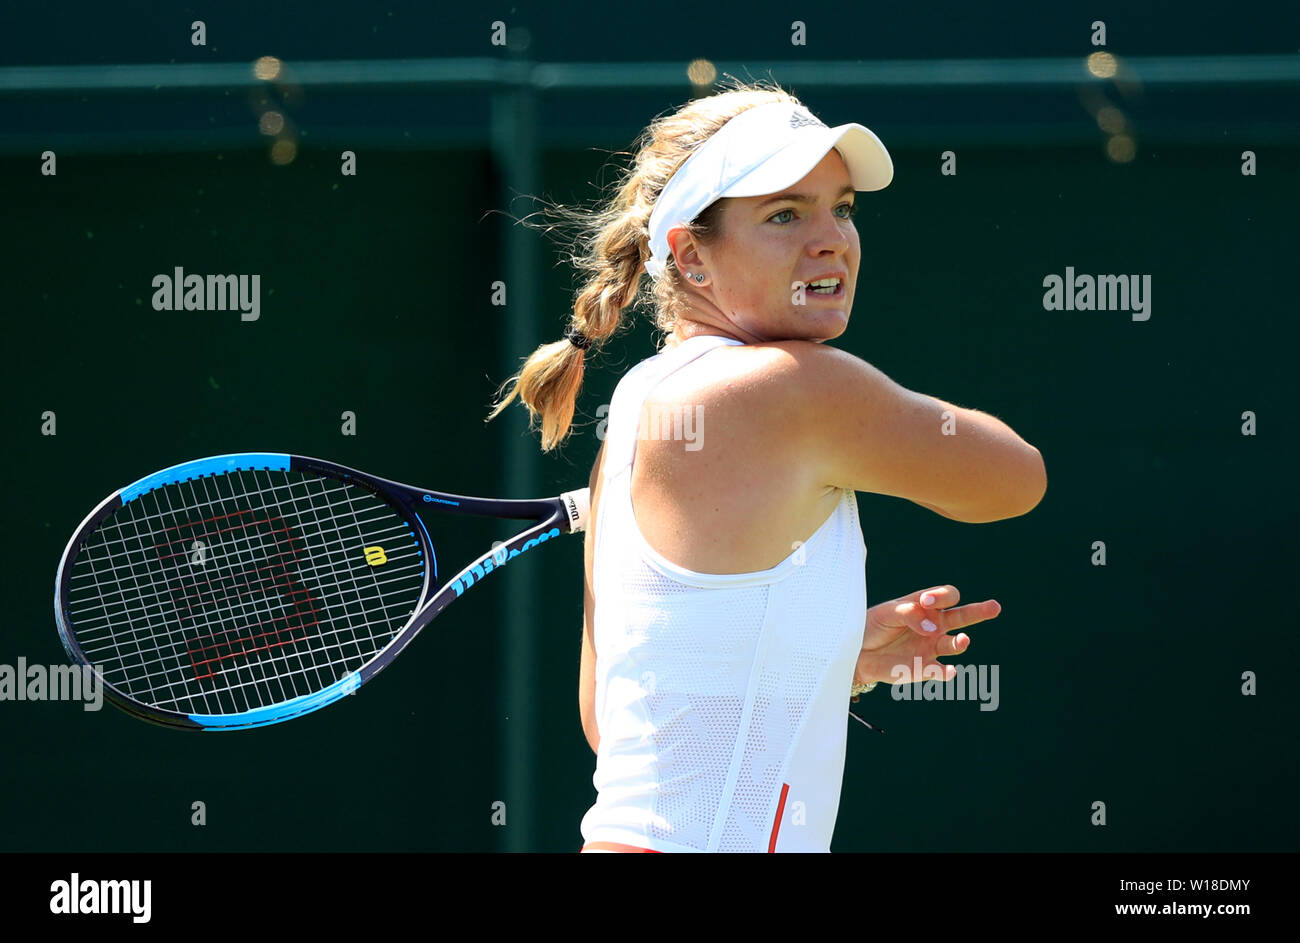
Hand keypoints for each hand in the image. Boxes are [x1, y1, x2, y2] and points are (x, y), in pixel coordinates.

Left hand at [854, 585, 1000, 686]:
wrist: (856, 651)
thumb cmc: (872, 626)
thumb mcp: (886, 612)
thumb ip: (909, 613)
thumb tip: (933, 627)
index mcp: (925, 607)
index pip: (946, 596)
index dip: (941, 597)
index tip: (925, 603)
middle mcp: (934, 626)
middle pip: (962, 617)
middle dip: (978, 612)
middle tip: (994, 607)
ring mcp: (931, 647)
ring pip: (955, 644)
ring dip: (961, 642)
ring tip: (962, 640)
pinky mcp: (924, 668)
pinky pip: (940, 670)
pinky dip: (946, 672)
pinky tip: (949, 671)